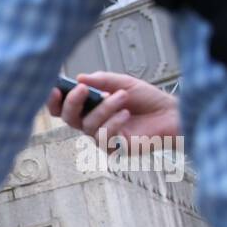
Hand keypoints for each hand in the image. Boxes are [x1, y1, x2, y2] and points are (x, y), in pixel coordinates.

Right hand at [46, 71, 180, 146]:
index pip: (65, 107)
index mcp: (91, 108)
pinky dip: (113, 123)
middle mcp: (92, 124)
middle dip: (72, 103)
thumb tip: (79, 77)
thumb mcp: (124, 83)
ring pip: (88, 125)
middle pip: (68, 118)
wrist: (171, 115)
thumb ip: (102, 80)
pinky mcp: (113, 149)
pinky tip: (126, 114)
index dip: (55, 100)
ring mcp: (101, 138)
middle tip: (83, 89)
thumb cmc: (148, 101)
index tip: (55, 88)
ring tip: (122, 96)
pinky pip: (103, 137)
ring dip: (104, 108)